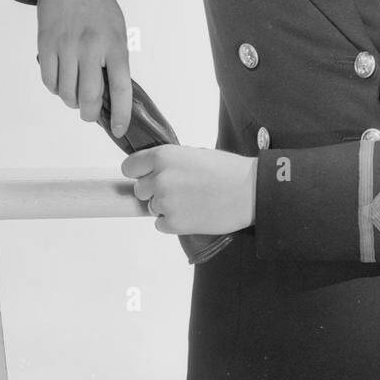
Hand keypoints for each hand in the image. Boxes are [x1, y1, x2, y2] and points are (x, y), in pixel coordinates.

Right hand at [34, 0, 132, 134]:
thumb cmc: (99, 3)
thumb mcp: (117, 29)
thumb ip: (114, 58)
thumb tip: (111, 92)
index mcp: (115, 44)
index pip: (121, 88)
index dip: (121, 114)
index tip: (120, 129)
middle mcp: (91, 47)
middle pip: (90, 97)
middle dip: (90, 113)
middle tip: (90, 114)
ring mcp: (66, 46)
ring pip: (66, 92)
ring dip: (71, 100)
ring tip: (75, 94)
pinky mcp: (45, 44)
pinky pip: (48, 79)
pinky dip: (54, 87)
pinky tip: (60, 81)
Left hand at [122, 146, 256, 234]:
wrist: (250, 191)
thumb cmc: (227, 170)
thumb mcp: (192, 154)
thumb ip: (169, 162)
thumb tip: (153, 173)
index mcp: (163, 156)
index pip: (129, 167)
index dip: (138, 173)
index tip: (146, 176)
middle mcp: (160, 179)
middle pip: (139, 190)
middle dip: (154, 191)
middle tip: (178, 190)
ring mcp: (165, 203)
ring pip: (151, 208)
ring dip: (165, 207)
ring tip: (190, 202)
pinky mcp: (174, 224)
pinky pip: (161, 225)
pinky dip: (173, 222)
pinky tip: (192, 213)